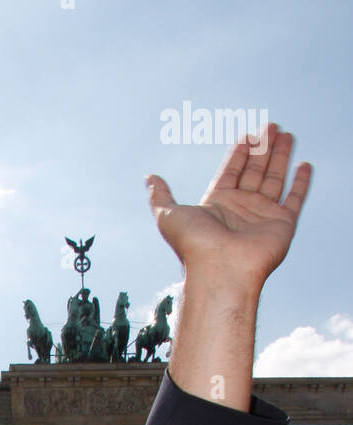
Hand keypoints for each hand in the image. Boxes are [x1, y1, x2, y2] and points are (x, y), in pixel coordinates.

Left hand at [147, 124, 310, 291]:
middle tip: (270, 127)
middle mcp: (241, 209)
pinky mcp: (282, 224)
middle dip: (263, 148)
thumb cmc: (193, 244)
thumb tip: (149, 178)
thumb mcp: (168, 215)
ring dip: (280, 156)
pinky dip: (300, 182)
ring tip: (286, 134)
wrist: (220, 269)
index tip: (246, 135)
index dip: (238, 153)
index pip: (231, 171)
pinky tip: (303, 165)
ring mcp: (262, 216)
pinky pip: (294, 199)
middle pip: (254, 171)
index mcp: (218, 205)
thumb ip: (160, 196)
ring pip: (275, 179)